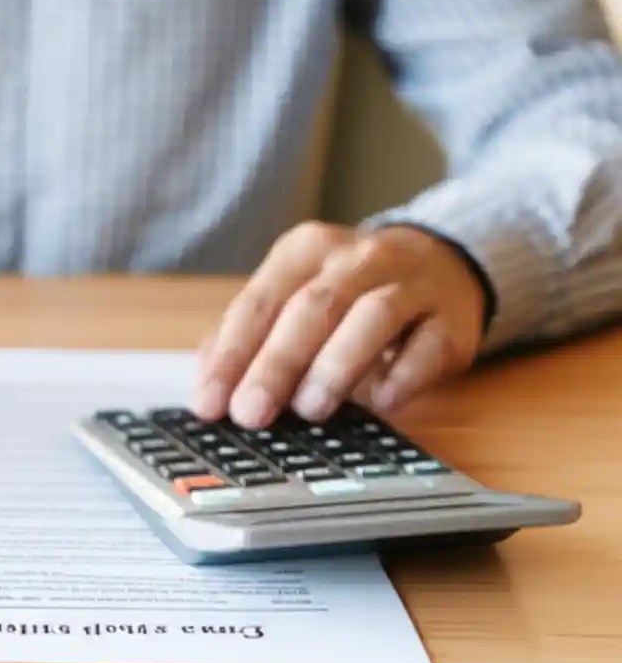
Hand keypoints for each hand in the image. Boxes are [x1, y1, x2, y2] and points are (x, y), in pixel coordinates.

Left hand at [191, 221, 485, 427]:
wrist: (441, 268)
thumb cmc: (348, 297)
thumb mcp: (294, 301)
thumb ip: (250, 338)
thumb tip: (208, 388)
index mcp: (306, 250)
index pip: (259, 301)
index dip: (231, 354)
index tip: (210, 402)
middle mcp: (358, 257)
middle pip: (312, 308)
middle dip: (276, 364)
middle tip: (251, 413)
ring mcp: (412, 283)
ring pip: (371, 317)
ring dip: (336, 366)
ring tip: (309, 409)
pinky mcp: (453, 319)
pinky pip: (429, 346)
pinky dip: (403, 376)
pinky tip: (382, 402)